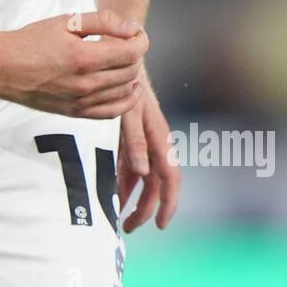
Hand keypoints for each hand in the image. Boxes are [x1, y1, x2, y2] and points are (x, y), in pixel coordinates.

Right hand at [0, 8, 148, 118]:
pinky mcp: (76, 113)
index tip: (136, 33)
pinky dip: (126, 100)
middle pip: (131, 71)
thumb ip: (102, 21)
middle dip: (135, 54)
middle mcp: (87, 84)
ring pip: (125, 91)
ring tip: (123, 61)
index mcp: (85, 57)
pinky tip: (128, 89)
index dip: (141, 40)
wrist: (3, 68)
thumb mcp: (65, 21)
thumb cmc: (31, 41)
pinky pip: (112, 112)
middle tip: (126, 42)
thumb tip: (131, 28)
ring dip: (131, 75)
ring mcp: (82, 102)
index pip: (132, 52)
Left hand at [116, 63, 180, 230]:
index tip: (161, 225)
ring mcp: (144, 138)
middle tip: (128, 228)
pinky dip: (126, 180)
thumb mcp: (130, 110)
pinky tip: (116, 191)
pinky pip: (133, 164)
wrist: (121, 58)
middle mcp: (155, 141)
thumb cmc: (127, 82)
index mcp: (159, 137)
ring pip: (145, 176)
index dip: (168, 202)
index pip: (170, 177)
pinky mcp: (133, 134)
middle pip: (157, 183)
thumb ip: (135, 140)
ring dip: (135, 197)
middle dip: (146, 208)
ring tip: (120, 217)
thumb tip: (142, 173)